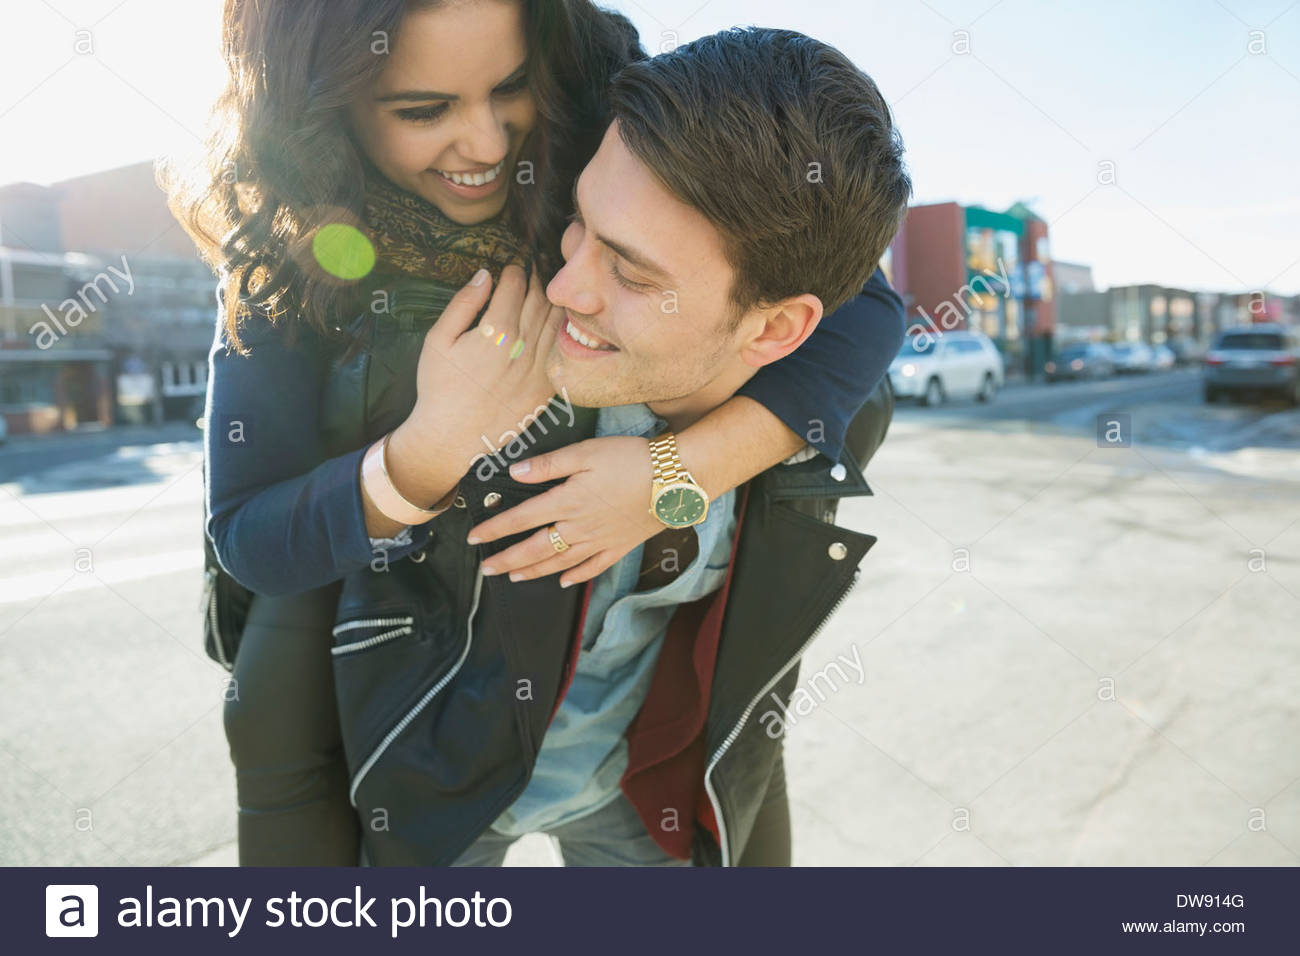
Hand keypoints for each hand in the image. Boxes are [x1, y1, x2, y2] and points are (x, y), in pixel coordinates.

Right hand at [403, 263, 560, 464]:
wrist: (452, 435)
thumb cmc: (439, 387)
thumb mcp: (438, 340)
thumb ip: (463, 304)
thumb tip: (485, 274)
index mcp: (497, 332)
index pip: (516, 285)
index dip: (514, 271)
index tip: (511, 268)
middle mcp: (524, 348)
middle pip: (539, 299)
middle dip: (536, 280)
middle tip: (531, 273)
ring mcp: (539, 368)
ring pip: (554, 321)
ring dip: (550, 303)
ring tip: (541, 295)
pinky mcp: (547, 386)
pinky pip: (560, 349)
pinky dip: (558, 332)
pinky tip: (549, 325)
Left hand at [465, 436, 664, 586]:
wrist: (676, 478)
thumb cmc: (632, 459)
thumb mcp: (586, 452)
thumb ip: (548, 465)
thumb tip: (515, 472)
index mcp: (567, 501)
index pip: (521, 519)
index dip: (494, 529)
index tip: (473, 537)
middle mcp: (579, 527)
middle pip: (534, 549)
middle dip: (507, 560)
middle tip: (486, 569)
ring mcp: (600, 540)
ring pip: (559, 562)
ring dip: (533, 571)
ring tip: (514, 577)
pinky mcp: (619, 546)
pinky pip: (593, 567)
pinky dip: (576, 576)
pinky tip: (564, 581)